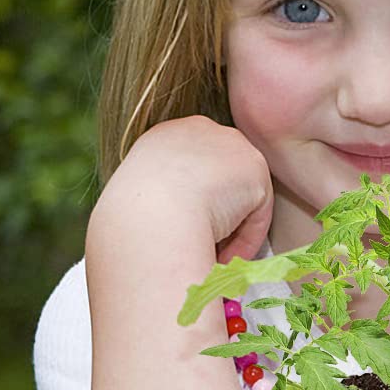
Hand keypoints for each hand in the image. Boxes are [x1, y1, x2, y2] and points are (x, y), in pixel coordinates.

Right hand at [93, 115, 274, 265]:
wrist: (150, 216)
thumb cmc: (132, 219)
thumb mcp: (137, 199)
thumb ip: (160, 201)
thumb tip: (173, 225)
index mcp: (163, 137)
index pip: (188, 168)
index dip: (189, 204)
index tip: (183, 233)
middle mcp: (198, 130)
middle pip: (217, 176)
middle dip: (216, 212)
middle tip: (205, 248)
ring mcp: (229, 144)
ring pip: (238, 196)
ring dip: (229, 230)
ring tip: (211, 259)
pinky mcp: (255, 167)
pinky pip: (256, 213)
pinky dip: (244, 239)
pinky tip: (224, 257)